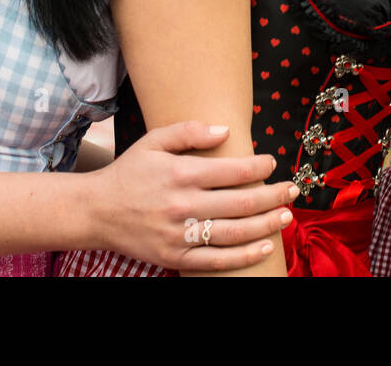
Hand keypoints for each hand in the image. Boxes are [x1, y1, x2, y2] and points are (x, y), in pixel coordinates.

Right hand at [87, 120, 297, 271]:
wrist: (96, 212)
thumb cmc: (129, 173)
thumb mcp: (153, 142)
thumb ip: (188, 131)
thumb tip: (224, 131)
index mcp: (181, 173)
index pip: (233, 170)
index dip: (259, 166)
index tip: (272, 163)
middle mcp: (184, 204)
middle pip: (242, 202)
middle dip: (273, 195)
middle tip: (293, 190)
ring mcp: (180, 235)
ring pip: (235, 232)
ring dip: (267, 224)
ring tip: (286, 215)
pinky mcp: (175, 258)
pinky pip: (217, 261)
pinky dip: (244, 255)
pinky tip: (265, 246)